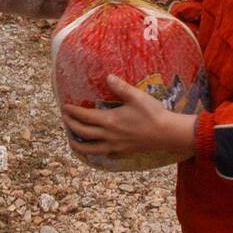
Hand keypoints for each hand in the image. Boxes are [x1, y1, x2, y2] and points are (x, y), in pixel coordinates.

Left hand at [60, 74, 195, 160]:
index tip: (65, 106)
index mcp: (109, 120)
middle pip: (83, 132)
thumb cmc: (153, 114)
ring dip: (78, 144)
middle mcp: (109, 135)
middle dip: (71, 125)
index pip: (85, 116)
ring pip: (90, 149)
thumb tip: (107, 77)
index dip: (73, 111)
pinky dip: (95, 152)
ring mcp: (115, 146)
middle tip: (65, 118)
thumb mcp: (136, 97)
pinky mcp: (123, 152)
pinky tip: (95, 149)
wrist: (168, 134)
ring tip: (71, 140)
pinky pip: (104, 154)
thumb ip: (120, 87)